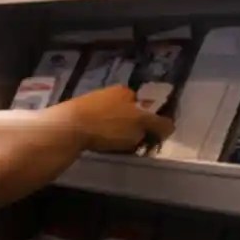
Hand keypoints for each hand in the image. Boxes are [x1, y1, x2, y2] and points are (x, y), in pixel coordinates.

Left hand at [60, 86, 175, 152]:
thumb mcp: (140, 125)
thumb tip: (170, 126)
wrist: (69, 126)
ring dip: (113, 133)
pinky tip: (96, 144)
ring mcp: (90, 102)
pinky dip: (98, 135)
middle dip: (129, 128)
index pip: (142, 107)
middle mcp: (107, 93)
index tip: (144, 139)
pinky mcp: (76, 115)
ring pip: (109, 120)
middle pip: (125, 113)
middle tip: (129, 145)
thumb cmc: (109, 124)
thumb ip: (157, 125)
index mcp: (124, 92)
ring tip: (112, 147)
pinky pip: (94, 126)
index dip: (146, 124)